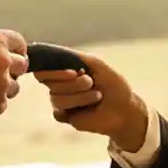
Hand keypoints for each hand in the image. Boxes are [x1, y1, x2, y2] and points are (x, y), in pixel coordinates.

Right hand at [0, 28, 28, 127]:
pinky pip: (1, 103)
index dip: (14, 51)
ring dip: (0, 88)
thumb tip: (5, 53)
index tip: (9, 57)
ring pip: (13, 86)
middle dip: (11, 69)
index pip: (19, 44)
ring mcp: (2, 84)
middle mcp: (3, 60)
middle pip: (21, 65)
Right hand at [34, 49, 149, 152]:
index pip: (43, 70)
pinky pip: (58, 113)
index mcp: (64, 71)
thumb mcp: (96, 64)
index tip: (74, 72)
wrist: (124, 109)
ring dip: (80, 97)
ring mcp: (61, 101)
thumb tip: (51, 51)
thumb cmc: (113, 84)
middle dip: (74, 84)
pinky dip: (76, 108)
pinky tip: (88, 109)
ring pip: (56, 99)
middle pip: (50, 83)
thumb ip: (74, 56)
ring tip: (97, 96)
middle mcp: (59, 85)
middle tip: (91, 82)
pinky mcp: (64, 117)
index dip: (53, 71)